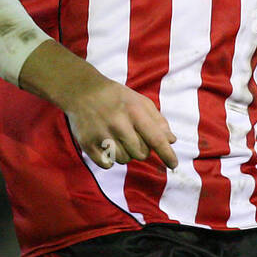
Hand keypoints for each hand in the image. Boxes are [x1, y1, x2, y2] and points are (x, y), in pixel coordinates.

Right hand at [19, 39, 178, 169]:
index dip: (167, 154)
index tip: (174, 165)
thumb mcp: (140, 102)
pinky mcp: (87, 143)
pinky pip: (107, 164)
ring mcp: (101, 134)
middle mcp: (118, 123)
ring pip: (124, 160)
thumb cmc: (117, 98)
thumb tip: (171, 141)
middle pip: (140, 153)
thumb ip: (158, 121)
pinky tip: (109, 147)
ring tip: (120, 140)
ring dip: (126, 155)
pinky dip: (111, 160)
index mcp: (134, 111)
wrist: (83, 91)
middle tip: (135, 139)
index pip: (155, 138)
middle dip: (142, 151)